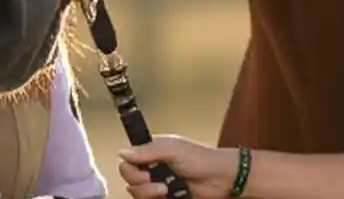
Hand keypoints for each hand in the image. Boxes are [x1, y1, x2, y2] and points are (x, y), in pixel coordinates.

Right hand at [118, 135, 237, 197]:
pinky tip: (170, 197)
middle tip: (158, 183)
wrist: (221, 179)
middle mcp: (153, 169)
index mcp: (153, 153)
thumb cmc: (201, 159)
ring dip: (149, 194)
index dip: (131, 170)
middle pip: (130, 181)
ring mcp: (158, 186)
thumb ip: (148, 151)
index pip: (128, 162)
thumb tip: (122, 152)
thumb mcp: (174, 149)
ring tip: (167, 191)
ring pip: (138, 195)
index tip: (144, 173)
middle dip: (141, 184)